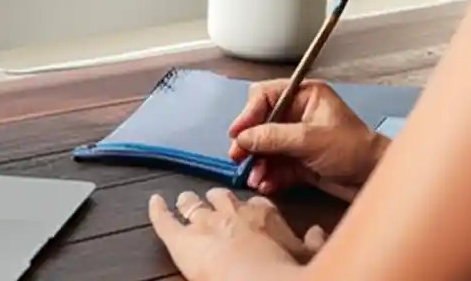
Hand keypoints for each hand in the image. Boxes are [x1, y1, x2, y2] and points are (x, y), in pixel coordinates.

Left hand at [148, 188, 325, 280]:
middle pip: (220, 197)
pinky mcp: (181, 241)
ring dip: (189, 201)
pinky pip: (165, 220)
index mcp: (263, 215)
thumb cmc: (286, 274)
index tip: (249, 211)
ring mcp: (205, 224)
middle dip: (216, 199)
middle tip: (212, 201)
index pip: (255, 204)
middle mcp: (232, 212)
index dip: (250, 208)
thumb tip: (317, 232)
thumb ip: (313, 242)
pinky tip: (154, 201)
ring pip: (193, 204)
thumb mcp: (308, 257)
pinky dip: (157, 210)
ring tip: (185, 199)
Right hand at [228, 79, 387, 196]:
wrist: (373, 179)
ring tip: (255, 178)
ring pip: (266, 147)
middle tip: (238, 157)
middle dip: (250, 142)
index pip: (266, 96)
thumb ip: (274, 137)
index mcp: (305, 95)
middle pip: (261, 123)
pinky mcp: (299, 161)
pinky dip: (268, 175)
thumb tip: (242, 138)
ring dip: (258, 163)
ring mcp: (297, 139)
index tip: (238, 133)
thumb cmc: (352, 149)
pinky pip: (275, 165)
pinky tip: (265, 184)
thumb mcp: (310, 139)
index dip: (249, 114)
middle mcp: (298, 114)